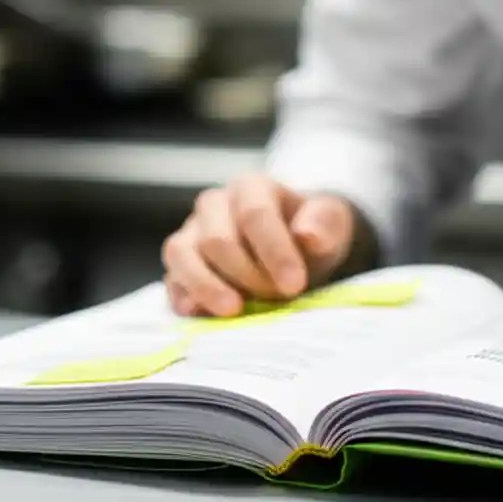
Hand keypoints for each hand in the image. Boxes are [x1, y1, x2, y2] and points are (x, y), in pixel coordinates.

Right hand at [161, 174, 355, 316]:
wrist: (296, 248)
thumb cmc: (310, 232)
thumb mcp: (331, 224)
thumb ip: (325, 225)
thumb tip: (308, 236)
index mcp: (251, 187)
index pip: (254, 214)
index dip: (273, 251)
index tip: (294, 284)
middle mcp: (214, 205)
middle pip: (217, 239)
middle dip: (247, 273)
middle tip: (277, 299)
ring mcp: (191, 234)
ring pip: (182, 254)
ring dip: (207, 286)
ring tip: (234, 311)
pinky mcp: (179, 266)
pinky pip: (170, 279)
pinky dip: (182, 297)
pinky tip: (199, 314)